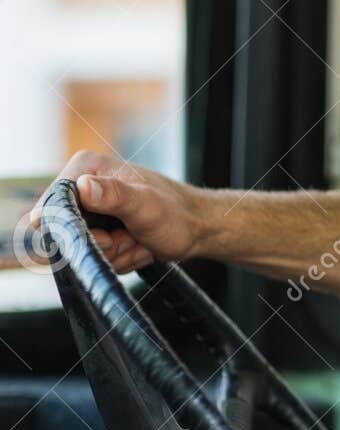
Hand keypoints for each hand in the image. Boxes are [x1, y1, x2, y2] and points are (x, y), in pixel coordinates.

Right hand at [30, 151, 210, 273]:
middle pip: (63, 234)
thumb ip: (114, 196)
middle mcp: (82, 188)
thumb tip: (83, 186)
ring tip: (138, 241)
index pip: (50, 208)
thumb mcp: (146, 205)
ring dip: (114, 255)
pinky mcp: (98, 232)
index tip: (108, 236)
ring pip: (80, 251)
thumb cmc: (178, 213)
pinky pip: (95, 259)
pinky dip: (120, 260)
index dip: (74, 231)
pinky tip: (139, 248)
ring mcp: (89, 212)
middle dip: (102, 246)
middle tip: (130, 238)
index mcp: (86, 169)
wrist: (199, 230)